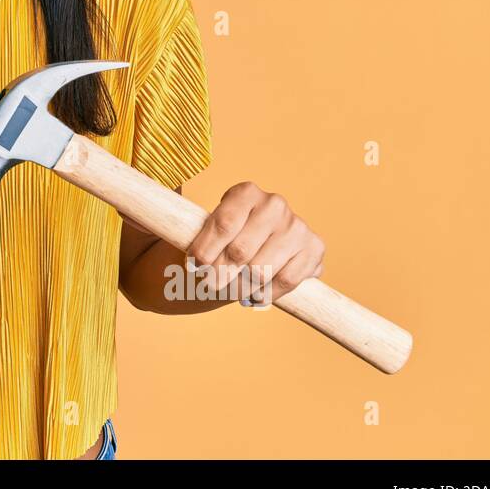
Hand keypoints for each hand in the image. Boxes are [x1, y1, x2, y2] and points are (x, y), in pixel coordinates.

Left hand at [186, 181, 324, 305]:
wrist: (256, 252)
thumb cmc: (223, 241)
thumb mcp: (203, 230)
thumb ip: (189, 232)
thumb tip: (175, 237)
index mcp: (245, 193)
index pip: (223, 225)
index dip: (205, 251)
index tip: (193, 267)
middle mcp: (274, 204)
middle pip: (240, 251)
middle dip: (220, 275)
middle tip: (211, 285)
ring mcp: (297, 226)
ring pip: (261, 270)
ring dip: (240, 288)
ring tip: (231, 291)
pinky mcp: (314, 248)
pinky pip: (286, 281)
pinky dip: (265, 294)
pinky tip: (253, 296)